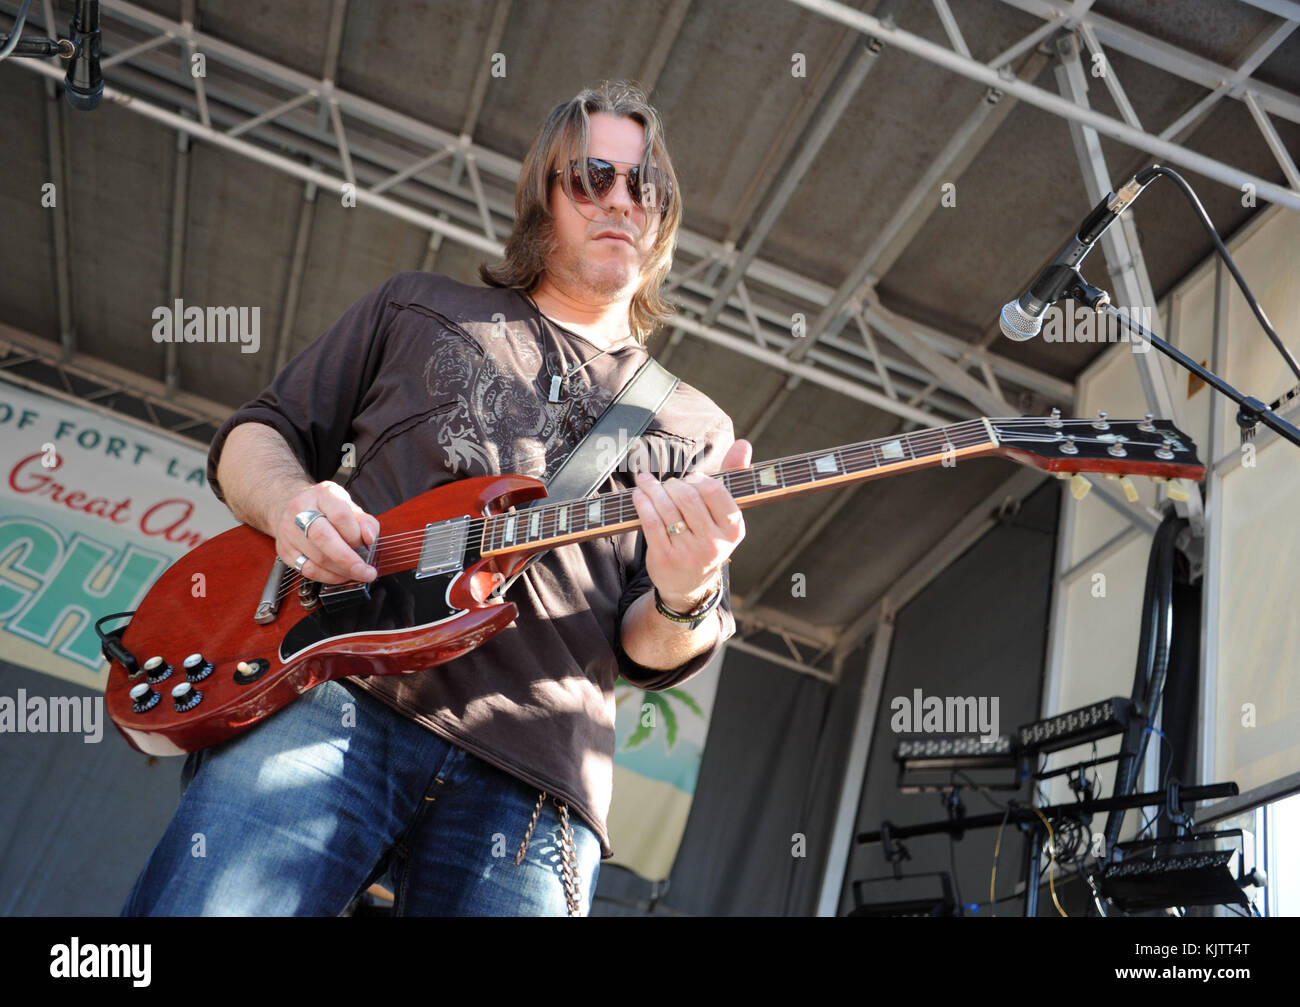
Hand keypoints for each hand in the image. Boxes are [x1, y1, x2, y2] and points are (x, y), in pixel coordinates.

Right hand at [273, 481, 380, 584]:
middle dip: (348, 559)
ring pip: (316, 557)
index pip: (340, 514)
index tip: (367, 545)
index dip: (355, 534)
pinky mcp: (285, 550)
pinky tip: (340, 576)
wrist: (296, 509)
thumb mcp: (351, 508)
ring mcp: (289, 531)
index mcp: (323, 494)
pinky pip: (307, 570)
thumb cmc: (328, 510)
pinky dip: (328, 577)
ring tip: (356, 574)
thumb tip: (369, 539)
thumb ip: (366, 523)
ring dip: (341, 571)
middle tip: (365, 571)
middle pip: (323, 537)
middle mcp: (301, 510)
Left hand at [630, 438, 750, 611]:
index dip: (699, 480)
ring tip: (645, 481)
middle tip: (668, 485)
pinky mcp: (665, 558)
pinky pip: (650, 521)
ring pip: (666, 508)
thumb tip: (743, 443)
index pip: (715, 491)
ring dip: (652, 489)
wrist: (688, 584)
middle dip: (673, 485)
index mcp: (734, 530)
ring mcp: (689, 553)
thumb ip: (734, 477)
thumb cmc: (707, 537)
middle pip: (688, 497)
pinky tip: (639, 495)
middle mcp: (714, 544)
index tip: (691, 479)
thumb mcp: (724, 514)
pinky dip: (642, 503)